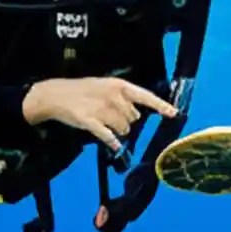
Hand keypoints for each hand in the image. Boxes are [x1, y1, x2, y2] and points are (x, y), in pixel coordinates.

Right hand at [22, 77, 176, 150]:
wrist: (55, 94)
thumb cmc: (83, 91)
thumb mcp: (105, 86)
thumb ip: (123, 97)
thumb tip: (137, 114)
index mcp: (119, 86)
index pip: (145, 96)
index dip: (161, 105)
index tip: (174, 113)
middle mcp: (114, 96)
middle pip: (134, 118)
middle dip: (126, 121)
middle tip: (111, 116)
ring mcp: (102, 109)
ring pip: (124, 129)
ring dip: (118, 131)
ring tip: (104, 123)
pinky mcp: (90, 122)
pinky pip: (109, 137)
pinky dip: (113, 142)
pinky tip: (113, 145)